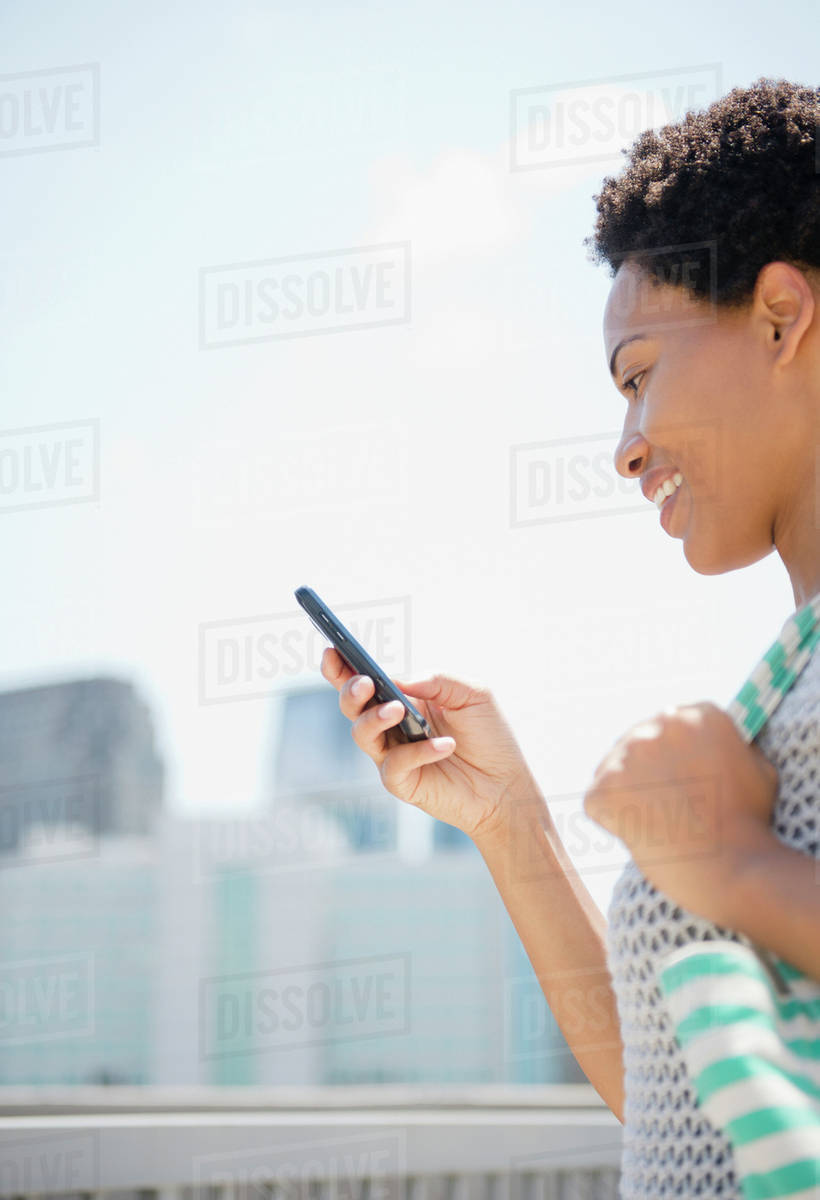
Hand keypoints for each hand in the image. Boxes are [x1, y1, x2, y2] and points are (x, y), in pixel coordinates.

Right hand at [320, 646, 537, 842]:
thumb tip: (399, 680)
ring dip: (375, 718)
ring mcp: (392, 755)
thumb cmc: (488, 735)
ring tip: (399, 709)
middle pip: (351, 706)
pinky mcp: (401, 782)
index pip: (363, 681)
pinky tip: (445, 746)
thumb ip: (436, 679)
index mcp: (401, 698)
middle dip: (350, 691)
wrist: (507, 783)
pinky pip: (394, 765)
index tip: (332, 649)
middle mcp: (390, 726)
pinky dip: (418, 752)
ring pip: (362, 735)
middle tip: (364, 683)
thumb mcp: (471, 693)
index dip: (341, 667)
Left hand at [582, 701, 780, 925]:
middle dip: (648, 772)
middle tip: (666, 808)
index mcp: (698, 714)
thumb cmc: (750, 825)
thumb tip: (716, 745)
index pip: (673, 725)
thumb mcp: (759, 769)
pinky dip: (611, 820)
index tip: (684, 781)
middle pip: (639, 743)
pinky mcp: (604, 786)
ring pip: (614, 770)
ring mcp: (628, 754)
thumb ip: (733, 747)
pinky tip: (638, 835)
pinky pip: (597, 802)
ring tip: (655, 824)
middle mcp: (659, 723)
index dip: (676, 756)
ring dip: (627, 794)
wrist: (731, 867)